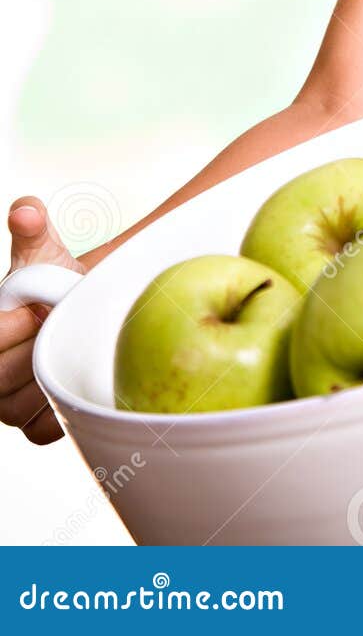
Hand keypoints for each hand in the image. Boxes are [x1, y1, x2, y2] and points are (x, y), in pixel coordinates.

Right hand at [0, 197, 84, 444]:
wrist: (75, 307)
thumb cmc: (51, 278)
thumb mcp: (43, 248)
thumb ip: (30, 226)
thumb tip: (26, 212)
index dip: (8, 329)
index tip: (37, 309)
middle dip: (33, 350)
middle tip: (60, 326)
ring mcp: (8, 408)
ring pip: (18, 410)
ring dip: (49, 377)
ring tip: (70, 345)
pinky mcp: (36, 427)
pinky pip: (42, 429)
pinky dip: (61, 405)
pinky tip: (74, 373)